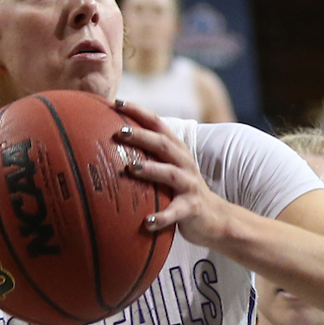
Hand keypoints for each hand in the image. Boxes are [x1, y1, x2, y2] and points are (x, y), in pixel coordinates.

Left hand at [113, 101, 227, 246]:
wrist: (215, 217)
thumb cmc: (181, 191)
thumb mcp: (168, 169)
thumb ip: (147, 157)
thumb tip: (108, 149)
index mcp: (176, 151)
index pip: (158, 124)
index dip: (138, 111)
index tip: (116, 102)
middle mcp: (184, 164)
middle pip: (163, 144)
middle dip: (142, 136)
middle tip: (119, 132)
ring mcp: (189, 185)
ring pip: (170, 174)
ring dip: (151, 170)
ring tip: (131, 168)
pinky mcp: (191, 208)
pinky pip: (175, 212)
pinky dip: (161, 217)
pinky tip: (146, 222)